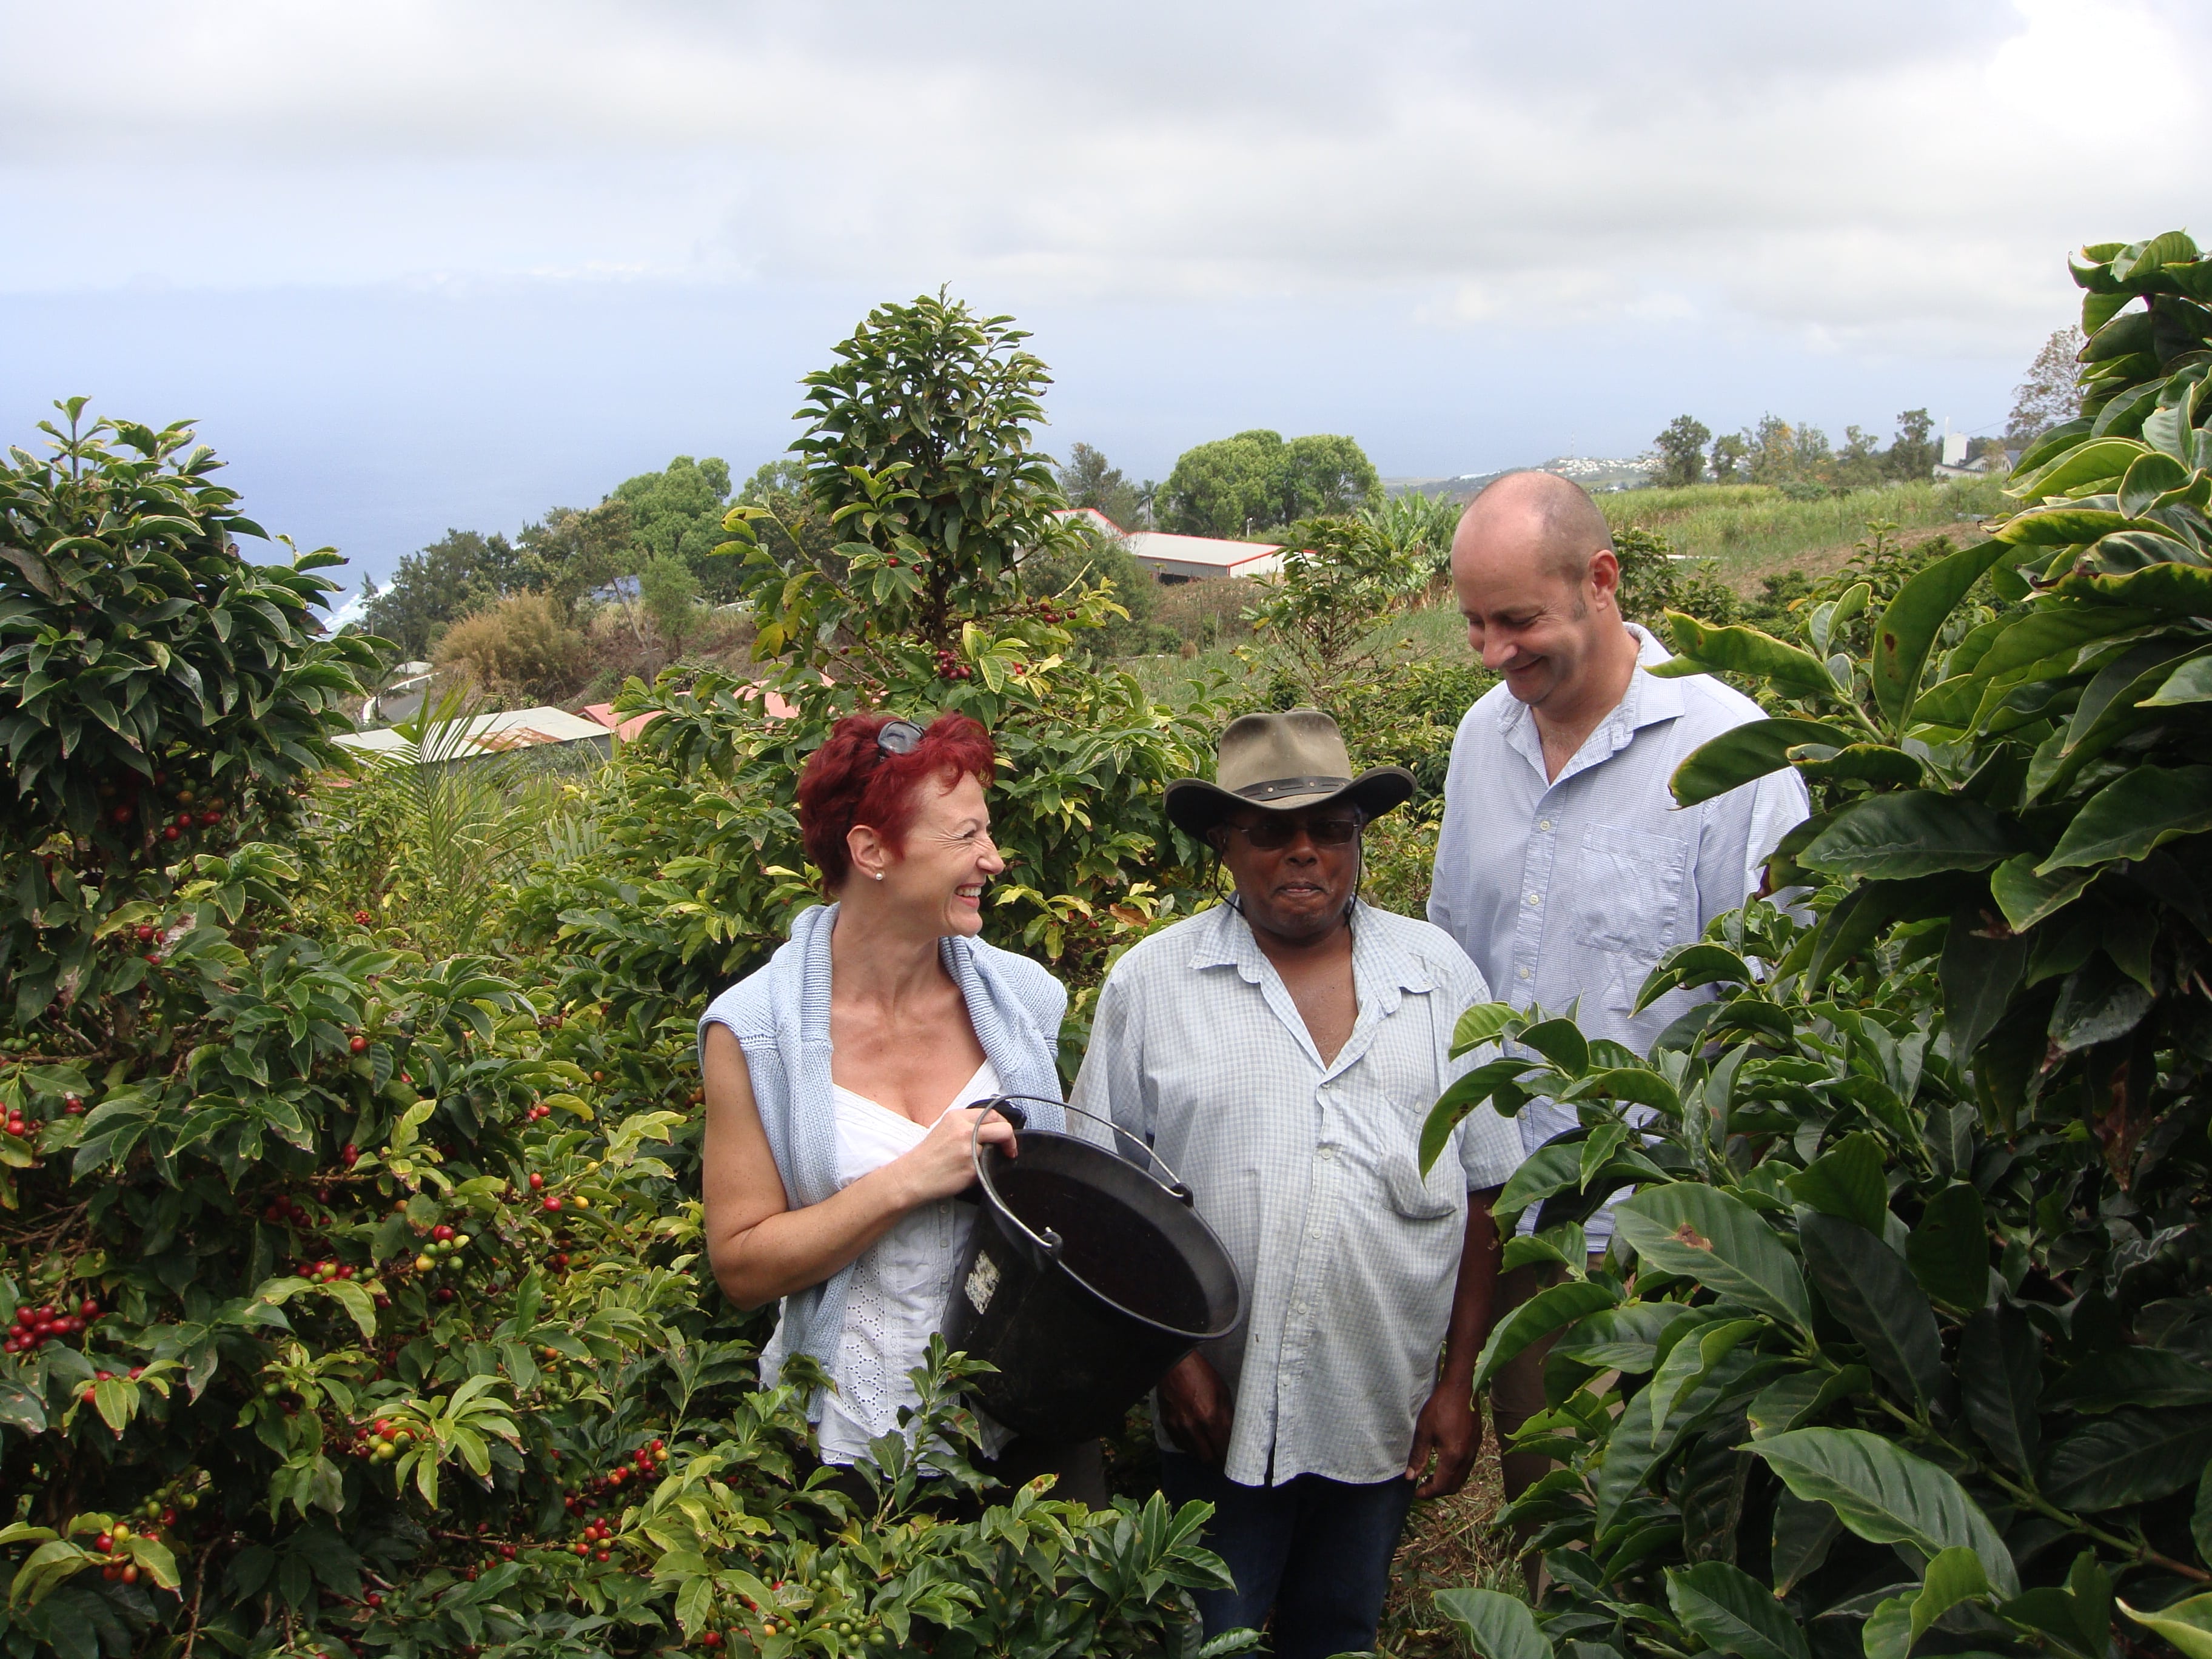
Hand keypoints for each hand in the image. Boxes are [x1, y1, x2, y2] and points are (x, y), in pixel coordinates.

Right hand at [888, 1105, 1017, 1206]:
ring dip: (995, 1157)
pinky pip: (988, 1167)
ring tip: (982, 1163)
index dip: (1002, 1125)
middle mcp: (964, 1130)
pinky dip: (984, 1170)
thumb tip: (992, 1127)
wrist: (912, 1177)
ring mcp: (969, 1149)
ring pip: (998, 1149)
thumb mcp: (945, 1128)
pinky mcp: (971, 1168)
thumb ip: (967, 1124)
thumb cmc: (928, 1156)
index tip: (1003, 1135)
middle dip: (1010, 1140)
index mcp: (957, 1117)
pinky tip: (971, 1173)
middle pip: (1003, 1128)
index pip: (992, 1114)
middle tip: (1008, 1150)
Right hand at [1157, 1352, 1234, 1467]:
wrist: (1176, 1364)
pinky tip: (1194, 1441)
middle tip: (1222, 1459)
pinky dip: (1189, 1446)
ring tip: (1209, 1450)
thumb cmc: (1203, 1375)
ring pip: (1193, 1453)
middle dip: (1217, 1461)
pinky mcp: (1167, 1424)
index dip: (1229, 1458)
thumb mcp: (1222, 1393)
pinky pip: (1180, 1444)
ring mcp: (1178, 1427)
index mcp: (1210, 1418)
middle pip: (1207, 1458)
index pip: (1222, 1449)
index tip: (1233, 1460)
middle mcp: (1193, 1427)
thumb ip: (1228, 1416)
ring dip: (1203, 1454)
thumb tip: (1234, 1434)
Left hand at [1405, 1378, 1481, 1497]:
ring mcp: (1474, 1451)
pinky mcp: (1477, 1443)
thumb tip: (1411, 1477)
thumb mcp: (1424, 1431)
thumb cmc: (1440, 1407)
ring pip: (1462, 1477)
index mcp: (1453, 1457)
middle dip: (1438, 1490)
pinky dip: (1455, 1472)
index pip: (1441, 1486)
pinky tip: (1444, 1462)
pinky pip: (1467, 1466)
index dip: (1428, 1493)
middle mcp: (1467, 1458)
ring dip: (1447, 1482)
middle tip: (1422, 1485)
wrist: (1461, 1388)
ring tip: (1431, 1476)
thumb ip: (1418, 1456)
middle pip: (1454, 1486)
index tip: (1416, 1493)